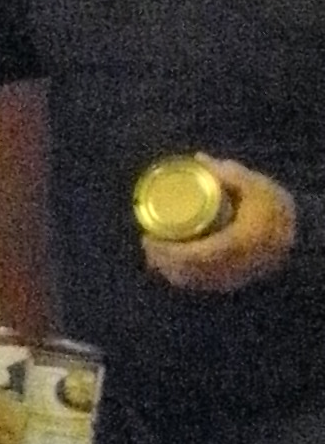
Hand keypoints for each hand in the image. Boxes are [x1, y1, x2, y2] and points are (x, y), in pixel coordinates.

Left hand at [143, 158, 298, 294]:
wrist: (296, 233)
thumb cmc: (273, 206)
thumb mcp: (255, 185)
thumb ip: (229, 172)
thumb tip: (199, 158)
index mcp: (236, 244)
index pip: (192, 255)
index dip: (166, 251)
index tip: (147, 238)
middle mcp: (233, 267)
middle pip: (187, 272)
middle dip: (161, 260)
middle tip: (147, 244)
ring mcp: (233, 278)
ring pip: (193, 282)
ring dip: (169, 270)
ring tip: (154, 253)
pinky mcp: (234, 283)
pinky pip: (202, 285)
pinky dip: (183, 276)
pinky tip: (170, 267)